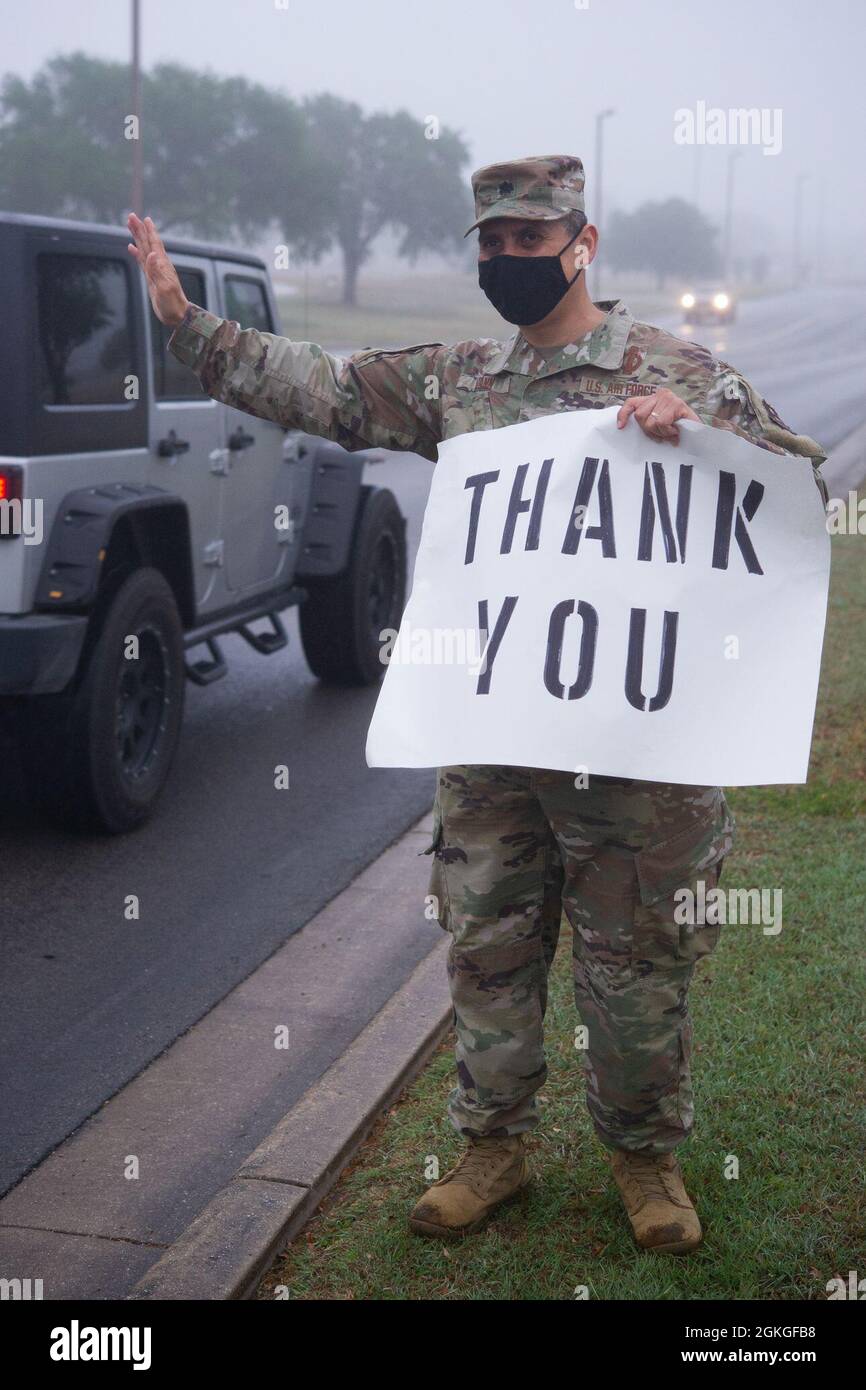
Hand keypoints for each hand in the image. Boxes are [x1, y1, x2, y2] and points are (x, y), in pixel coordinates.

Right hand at [126, 213, 189, 327]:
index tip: (143, 218)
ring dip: (137, 237)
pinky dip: (136, 253)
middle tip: (131, 216)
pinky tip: (131, 248)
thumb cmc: (172, 304)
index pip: (154, 244)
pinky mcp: (151, 278)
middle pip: (147, 242)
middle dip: (140, 229)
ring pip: (144, 249)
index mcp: (162, 265)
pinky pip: (142, 261)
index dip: (148, 231)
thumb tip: (151, 254)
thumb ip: (157, 271)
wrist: (177, 316)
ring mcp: (155, 270)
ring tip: (131, 226)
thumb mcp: (164, 288)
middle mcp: (159, 265)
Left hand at [616, 387, 699, 445]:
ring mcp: (669, 398)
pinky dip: (667, 431)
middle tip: (662, 434)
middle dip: (649, 430)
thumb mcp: (658, 424)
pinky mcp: (677, 404)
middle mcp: (660, 394)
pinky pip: (661, 422)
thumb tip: (624, 426)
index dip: (624, 414)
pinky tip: (676, 431)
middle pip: (640, 416)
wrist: (699, 434)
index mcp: (653, 398)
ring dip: (660, 432)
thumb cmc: (678, 429)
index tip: (621, 427)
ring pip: (650, 421)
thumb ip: (646, 420)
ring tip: (671, 432)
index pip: (632, 403)